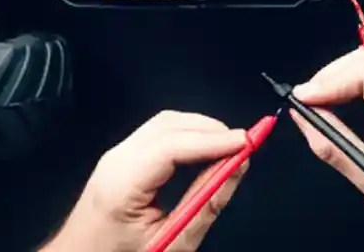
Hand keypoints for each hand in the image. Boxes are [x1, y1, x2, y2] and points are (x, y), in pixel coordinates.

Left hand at [44, 111, 249, 251]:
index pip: (172, 146)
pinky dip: (187, 135)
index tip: (248, 142)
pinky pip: (158, 133)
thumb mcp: (173, 242)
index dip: (214, 140)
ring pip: (164, 123)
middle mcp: (115, 160)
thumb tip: (236, 167)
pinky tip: (206, 149)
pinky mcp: (121, 157)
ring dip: (200, 130)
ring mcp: (115, 155)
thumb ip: (206, 203)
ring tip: (231, 148)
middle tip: (245, 145)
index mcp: (121, 184)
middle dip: (211, 130)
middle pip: (169, 125)